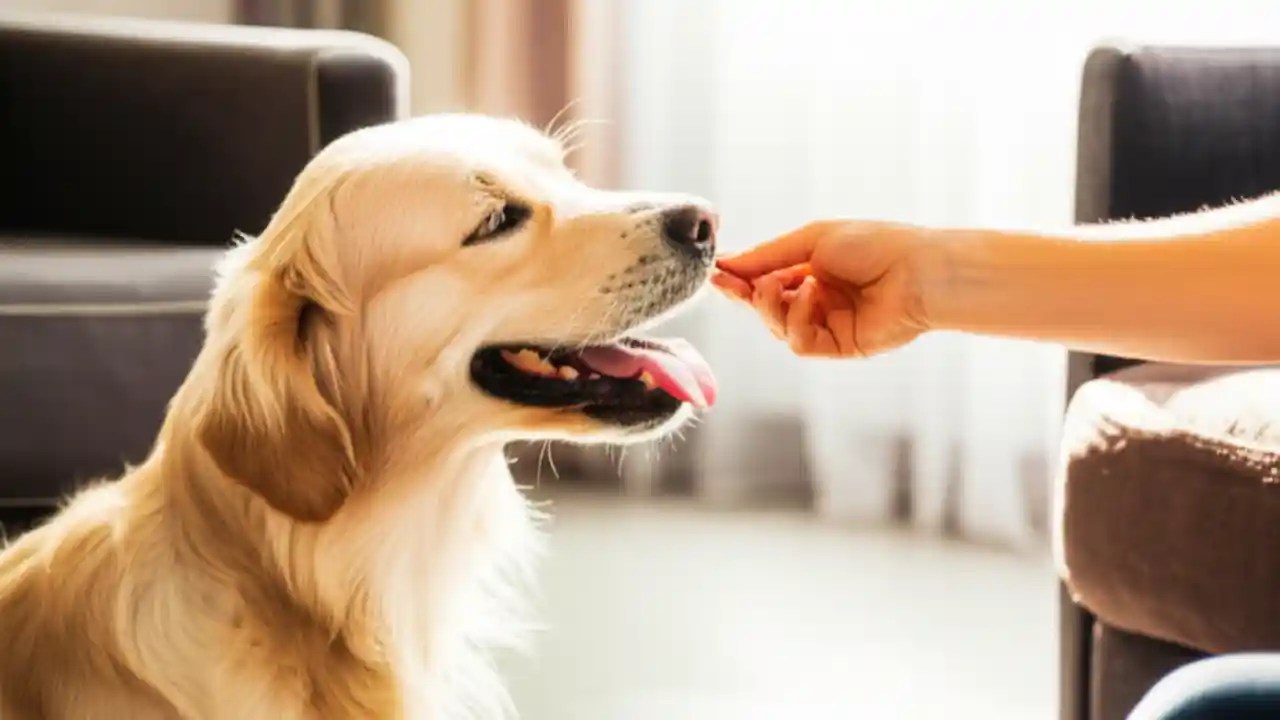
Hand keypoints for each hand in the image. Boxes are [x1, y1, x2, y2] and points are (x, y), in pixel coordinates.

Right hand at [712, 220, 936, 357]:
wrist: (919, 271)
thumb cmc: (875, 244)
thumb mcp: (812, 239)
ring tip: (782, 284)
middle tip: (733, 283)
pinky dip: (796, 319)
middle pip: (765, 307)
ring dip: (771, 306)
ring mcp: (827, 324)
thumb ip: (768, 255)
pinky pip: (798, 342)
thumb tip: (726, 263)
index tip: (716, 274)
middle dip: (747, 295)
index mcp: (812, 269)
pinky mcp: (838, 347)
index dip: (739, 279)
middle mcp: (818, 298)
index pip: (765, 279)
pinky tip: (811, 295)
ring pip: (777, 327)